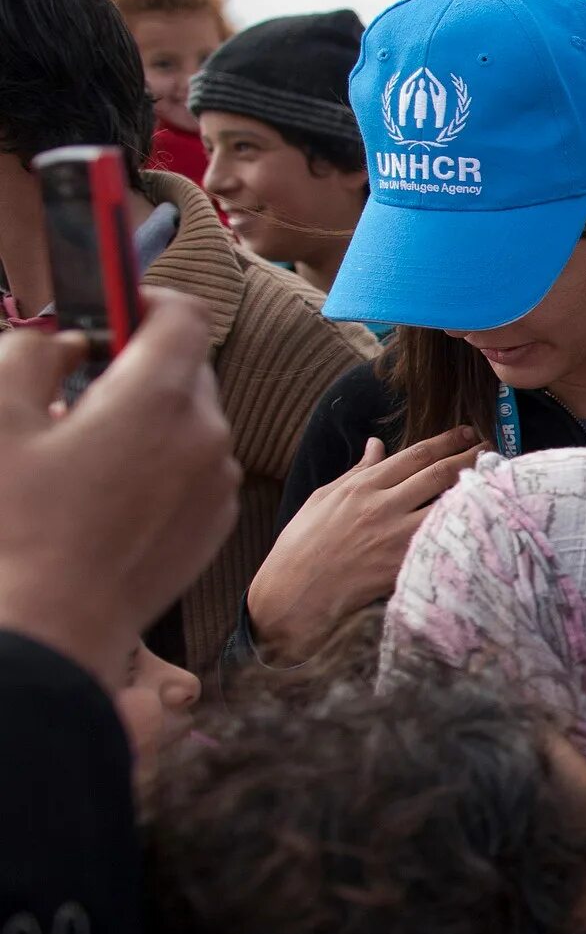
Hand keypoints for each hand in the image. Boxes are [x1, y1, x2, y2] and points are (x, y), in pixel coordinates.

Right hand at [0, 291, 239, 687]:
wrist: (47, 633)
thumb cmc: (13, 527)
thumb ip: (30, 354)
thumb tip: (65, 343)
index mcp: (159, 399)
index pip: (183, 313)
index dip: (142, 300)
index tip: (105, 315)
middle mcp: (206, 436)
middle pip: (187, 367)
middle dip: (136, 365)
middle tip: (75, 390)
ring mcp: (217, 484)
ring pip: (191, 420)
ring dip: (147, 417)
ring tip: (82, 452)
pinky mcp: (215, 525)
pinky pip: (196, 468)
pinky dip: (162, 462)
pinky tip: (106, 493)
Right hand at [245, 425, 483, 663]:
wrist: (292, 594)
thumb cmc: (302, 545)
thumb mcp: (324, 498)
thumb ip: (357, 471)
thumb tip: (376, 445)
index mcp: (363, 486)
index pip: (415, 455)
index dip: (447, 441)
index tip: (468, 432)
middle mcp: (382, 507)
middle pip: (438, 475)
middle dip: (469, 458)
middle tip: (490, 448)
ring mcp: (394, 537)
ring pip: (446, 505)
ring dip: (473, 491)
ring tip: (494, 479)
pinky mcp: (402, 566)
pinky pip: (440, 540)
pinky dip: (462, 527)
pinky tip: (482, 520)